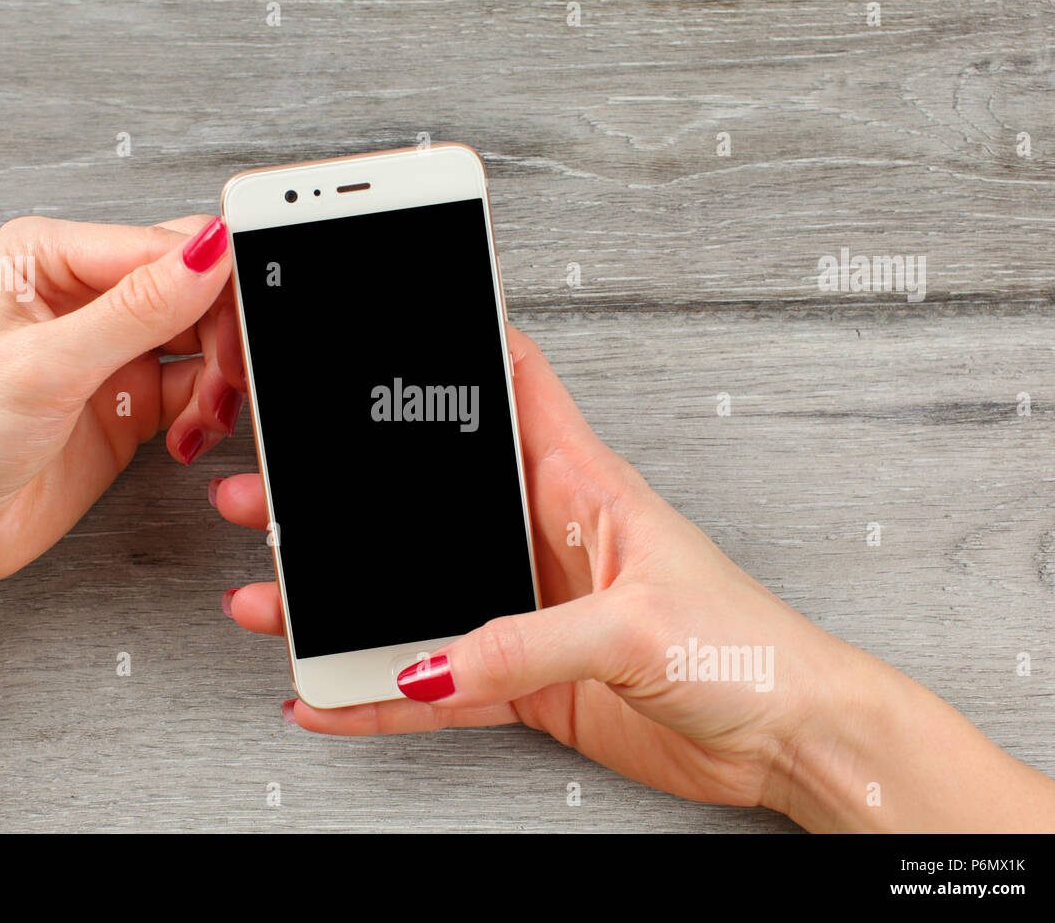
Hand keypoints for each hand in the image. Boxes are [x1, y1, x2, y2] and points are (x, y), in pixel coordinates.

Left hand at [0, 214, 241, 584]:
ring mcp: (113, 348)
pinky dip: (206, 414)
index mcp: (50, 255)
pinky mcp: (134, 399)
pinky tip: (186, 437)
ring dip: (221, 380)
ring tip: (203, 417)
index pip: (162, 245)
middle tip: (229, 380)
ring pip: (207, 339)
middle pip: (196, 288)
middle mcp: (85, 293)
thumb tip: (207, 255)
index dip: (211, 284)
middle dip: (223, 335)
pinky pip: (200, 389)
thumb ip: (136, 309)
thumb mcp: (47, 365)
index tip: (243, 324)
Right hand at [213, 325, 1054, 831]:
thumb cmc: (749, 648)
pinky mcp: (530, 677)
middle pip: (429, 500)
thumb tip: (430, 661)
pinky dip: (380, 692)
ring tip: (272, 600)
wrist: (785, 737)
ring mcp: (531, 609)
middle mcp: (547, 536)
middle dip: (348, 494)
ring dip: (344, 598)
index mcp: (583, 486)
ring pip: (415, 593)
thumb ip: (523, 642)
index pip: (512, 386)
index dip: (456, 342)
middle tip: (269, 490)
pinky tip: (329, 694)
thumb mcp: (633, 627)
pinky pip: (437, 682)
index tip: (386, 317)